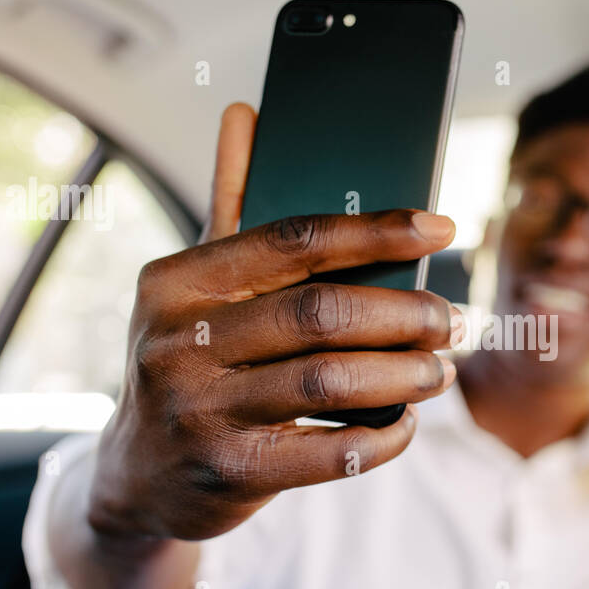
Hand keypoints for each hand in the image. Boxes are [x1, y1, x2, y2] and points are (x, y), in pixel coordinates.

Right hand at [87, 103, 457, 541]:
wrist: (138, 474)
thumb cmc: (190, 361)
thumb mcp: (196, 289)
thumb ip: (228, 206)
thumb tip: (243, 113)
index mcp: (177, 282)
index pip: (295, 239)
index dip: (378, 231)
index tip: (441, 228)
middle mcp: (180, 343)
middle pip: (322, 312)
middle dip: (405, 313)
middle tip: (451, 318)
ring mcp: (200, 412)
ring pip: (332, 380)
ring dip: (406, 374)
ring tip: (440, 368)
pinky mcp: (229, 473)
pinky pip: (331, 452)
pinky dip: (384, 436)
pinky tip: (406, 421)